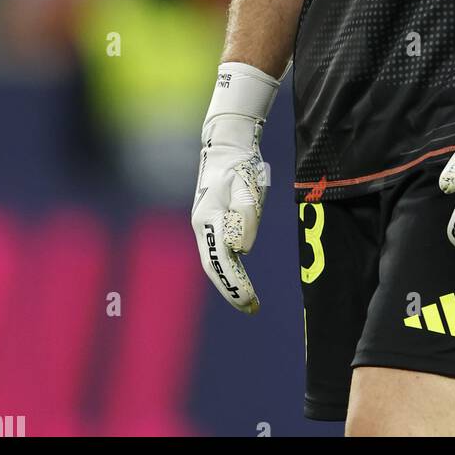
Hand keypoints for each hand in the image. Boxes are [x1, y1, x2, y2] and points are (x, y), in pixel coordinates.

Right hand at [191, 61, 283, 312]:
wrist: (228, 147)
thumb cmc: (239, 165)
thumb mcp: (247, 185)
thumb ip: (247, 214)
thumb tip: (244, 248)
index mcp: (207, 218)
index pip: (220, 258)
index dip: (233, 281)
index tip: (249, 297)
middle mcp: (203, 226)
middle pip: (215, 266)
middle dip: (231, 290)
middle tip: (251, 308)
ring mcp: (208, 226)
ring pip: (217, 262)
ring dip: (232, 283)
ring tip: (250, 303)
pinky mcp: (216, 224)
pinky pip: (222, 252)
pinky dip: (232, 270)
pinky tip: (243, 283)